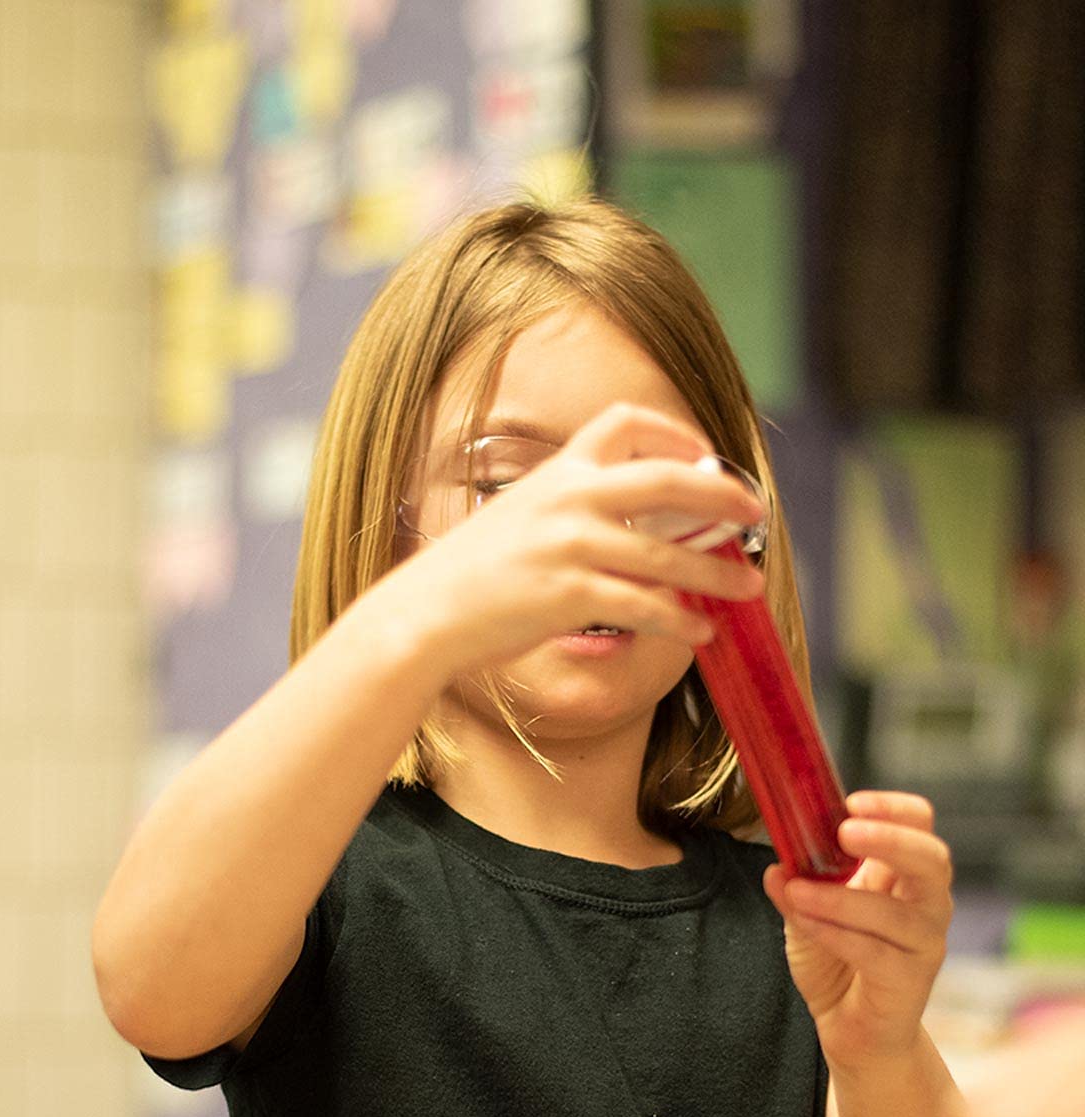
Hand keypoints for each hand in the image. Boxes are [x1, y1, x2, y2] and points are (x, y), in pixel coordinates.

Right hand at [376, 402, 766, 680]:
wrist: (423, 614)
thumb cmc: (467, 576)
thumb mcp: (517, 519)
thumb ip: (567, 510)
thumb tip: (625, 525)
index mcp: (557, 474)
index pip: (626, 423)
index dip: (675, 434)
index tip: (704, 459)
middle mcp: (570, 500)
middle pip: (669, 479)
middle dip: (724, 496)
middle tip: (754, 513)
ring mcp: (571, 546)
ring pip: (669, 553)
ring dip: (718, 573)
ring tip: (748, 586)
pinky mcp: (570, 594)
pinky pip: (646, 605)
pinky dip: (681, 621)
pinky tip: (700, 632)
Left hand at [770, 793, 952, 1075]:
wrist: (853, 1030)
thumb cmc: (838, 964)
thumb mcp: (806, 918)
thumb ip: (796, 891)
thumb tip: (776, 866)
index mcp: (905, 877)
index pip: (921, 828)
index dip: (894, 809)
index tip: (850, 801)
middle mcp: (926, 905)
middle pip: (932, 860)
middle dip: (891, 840)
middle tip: (845, 831)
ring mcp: (924, 944)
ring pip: (897, 913)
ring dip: (842, 898)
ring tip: (798, 890)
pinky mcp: (910, 981)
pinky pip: (876, 953)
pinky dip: (837, 934)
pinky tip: (806, 925)